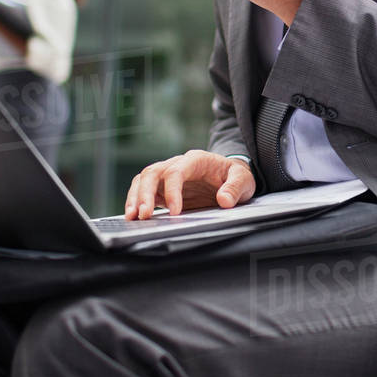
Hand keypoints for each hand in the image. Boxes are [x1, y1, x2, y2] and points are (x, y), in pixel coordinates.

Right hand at [124, 150, 255, 218]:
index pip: (176, 171)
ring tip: (132, 217)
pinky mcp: (164, 188)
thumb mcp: (244, 180)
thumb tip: (224, 200)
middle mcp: (178, 164)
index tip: (175, 212)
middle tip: (144, 214)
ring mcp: (169, 176)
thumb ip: (235, 188)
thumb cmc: (236, 176)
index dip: (172, 191)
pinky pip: (145, 191)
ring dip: (135, 197)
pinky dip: (137, 202)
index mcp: (196, 160)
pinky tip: (134, 216)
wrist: (231, 177)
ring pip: (144, 179)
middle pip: (153, 172)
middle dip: (145, 193)